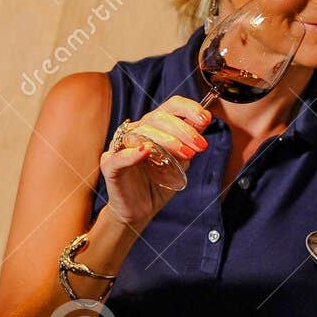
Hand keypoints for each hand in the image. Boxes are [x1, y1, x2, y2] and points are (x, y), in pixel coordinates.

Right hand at [99, 96, 211, 228]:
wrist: (140, 210)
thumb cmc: (158, 183)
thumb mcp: (181, 160)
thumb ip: (189, 142)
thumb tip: (205, 119)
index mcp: (153, 126)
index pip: (169, 106)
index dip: (188, 108)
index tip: (205, 119)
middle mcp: (135, 131)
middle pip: (158, 118)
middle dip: (183, 129)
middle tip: (200, 145)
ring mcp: (121, 146)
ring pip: (142, 133)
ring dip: (167, 141)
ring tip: (186, 153)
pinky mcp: (110, 165)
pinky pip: (119, 156)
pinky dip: (133, 153)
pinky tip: (147, 151)